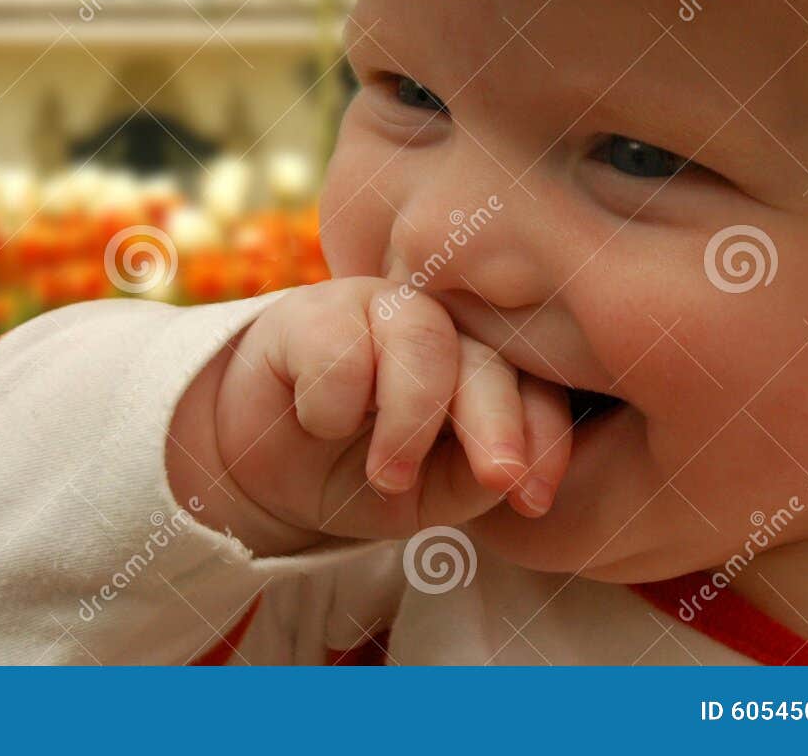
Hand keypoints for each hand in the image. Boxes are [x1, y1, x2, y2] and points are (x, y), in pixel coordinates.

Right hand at [168, 278, 571, 553]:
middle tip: (495, 478)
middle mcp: (439, 324)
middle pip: (486, 358)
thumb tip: (513, 475)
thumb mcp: (430, 493)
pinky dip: (333, 407)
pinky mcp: (311, 308)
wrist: (264, 469)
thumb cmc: (362, 473)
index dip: (544, 436)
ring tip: (386, 477)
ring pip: (422, 342)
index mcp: (482, 363)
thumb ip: (475, 477)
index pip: (535, 385)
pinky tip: (321, 424)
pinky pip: (340, 352)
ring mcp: (377, 307)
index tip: (532, 499)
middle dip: (496, 422)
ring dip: (410, 420)